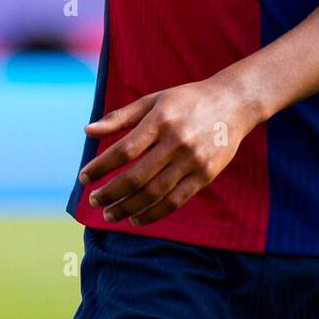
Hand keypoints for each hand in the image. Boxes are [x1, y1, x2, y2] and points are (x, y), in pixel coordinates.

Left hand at [78, 73, 258, 225]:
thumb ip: (120, 117)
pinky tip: (135, 218)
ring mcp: (193, 160)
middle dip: (111, 193)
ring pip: (155, 194)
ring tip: (109, 214)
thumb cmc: (187, 100)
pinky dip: (153, 214)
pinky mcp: (206, 175)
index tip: (84, 177)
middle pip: (137, 177)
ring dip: (128, 208)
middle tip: (94, 200)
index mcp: (161, 120)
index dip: (101, 167)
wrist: (234, 103)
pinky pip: (176, 201)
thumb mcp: (153, 100)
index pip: (124, 150)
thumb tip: (88, 131)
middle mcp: (177, 141)